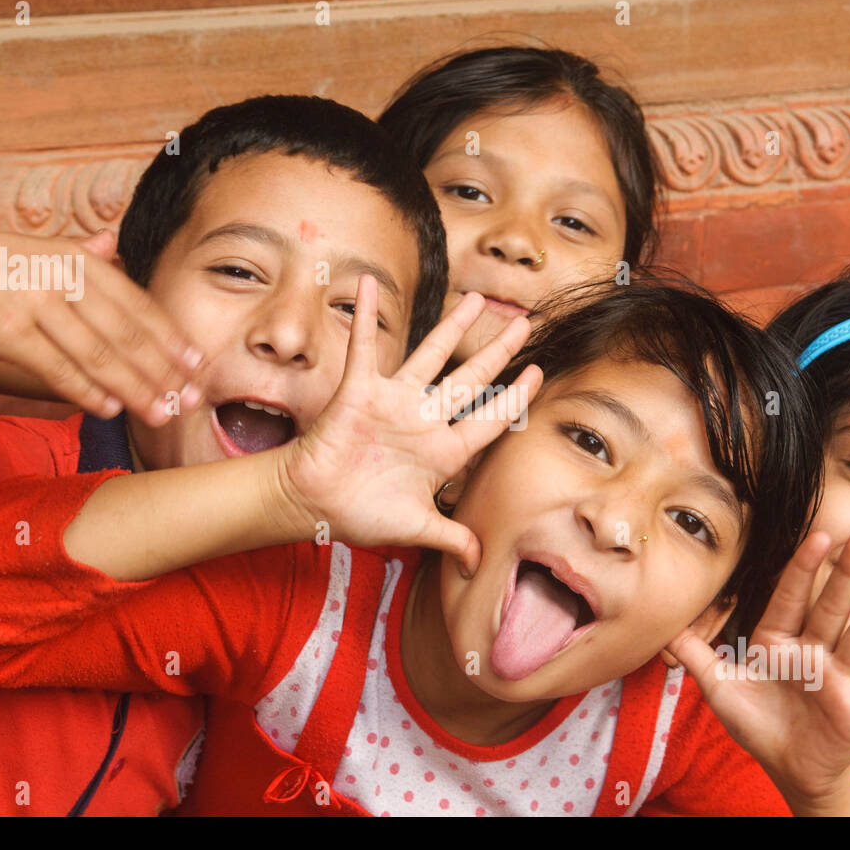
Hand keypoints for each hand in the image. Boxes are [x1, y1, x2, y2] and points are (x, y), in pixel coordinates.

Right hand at [0, 221, 202, 424]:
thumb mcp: (29, 248)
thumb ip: (74, 252)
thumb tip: (108, 244)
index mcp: (74, 258)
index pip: (136, 303)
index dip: (170, 337)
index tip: (198, 364)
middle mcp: (62, 278)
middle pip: (126, 332)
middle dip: (165, 370)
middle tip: (194, 400)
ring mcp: (35, 302)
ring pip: (99, 353)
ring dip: (135, 388)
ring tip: (161, 413)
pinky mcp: (6, 329)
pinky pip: (56, 366)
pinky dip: (85, 390)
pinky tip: (108, 409)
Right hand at [281, 277, 541, 575]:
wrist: (312, 503)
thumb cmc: (360, 513)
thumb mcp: (414, 527)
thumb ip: (450, 538)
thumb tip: (476, 564)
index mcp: (443, 451)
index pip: (490, 419)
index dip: (515, 398)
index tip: (537, 374)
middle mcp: (424, 420)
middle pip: (471, 378)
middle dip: (500, 351)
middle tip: (525, 323)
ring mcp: (394, 402)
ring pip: (431, 355)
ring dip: (453, 326)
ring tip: (478, 298)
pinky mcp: (360, 391)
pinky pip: (363, 346)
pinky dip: (364, 316)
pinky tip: (367, 285)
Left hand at [664, 531, 849, 808]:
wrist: (787, 768)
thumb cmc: (757, 723)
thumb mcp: (719, 688)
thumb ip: (695, 655)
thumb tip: (663, 627)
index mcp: (779, 642)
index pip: (789, 598)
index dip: (801, 569)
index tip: (816, 536)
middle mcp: (814, 652)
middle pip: (831, 607)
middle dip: (845, 573)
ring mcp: (840, 678)